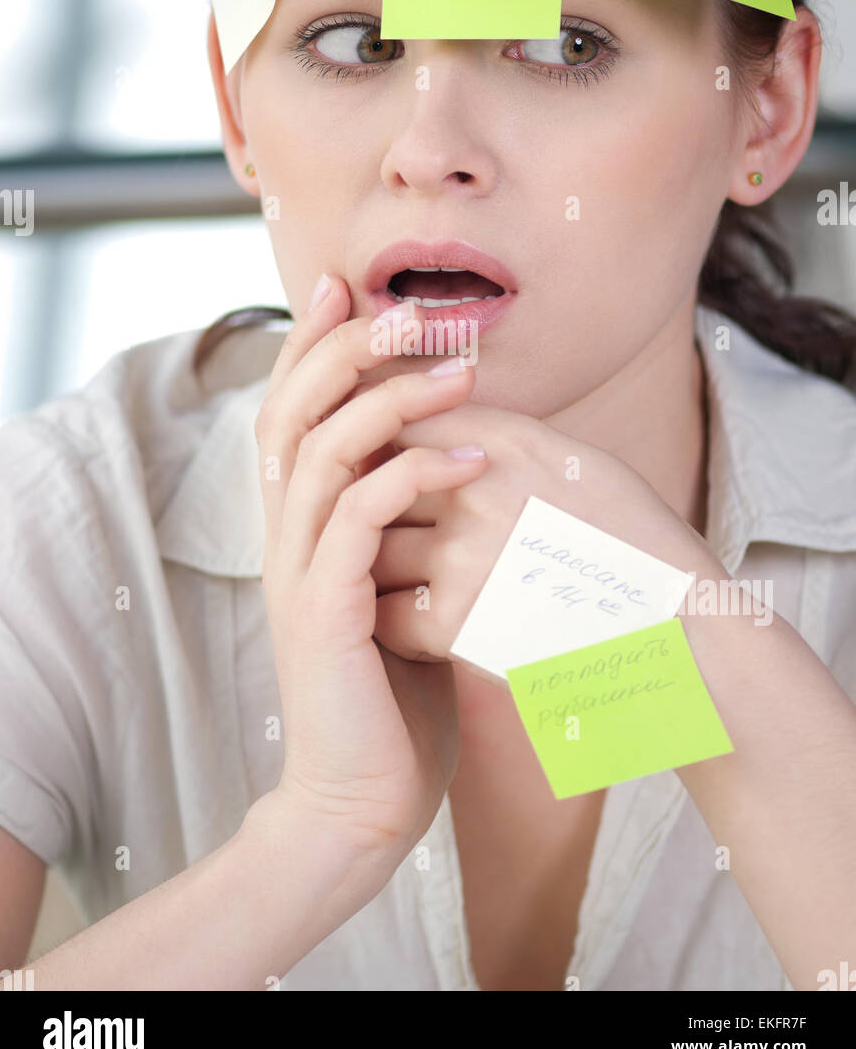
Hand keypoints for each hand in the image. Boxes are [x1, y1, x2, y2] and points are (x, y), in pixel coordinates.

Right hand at [254, 278, 490, 862]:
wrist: (363, 805)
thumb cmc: (395, 699)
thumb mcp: (402, 594)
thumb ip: (406, 531)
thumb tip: (461, 466)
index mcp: (300, 527)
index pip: (290, 412)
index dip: (309, 344)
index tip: (343, 285)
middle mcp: (286, 538)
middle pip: (292, 412)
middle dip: (344, 347)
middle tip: (410, 307)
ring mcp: (299, 573)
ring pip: (324, 453)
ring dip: (390, 400)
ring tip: (461, 370)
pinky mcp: (324, 613)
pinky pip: (357, 521)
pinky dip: (410, 476)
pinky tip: (470, 457)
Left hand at [370, 401, 727, 660]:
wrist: (679, 631)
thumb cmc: (630, 545)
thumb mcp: (574, 462)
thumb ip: (499, 438)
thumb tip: (436, 417)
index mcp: (507, 439)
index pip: (400, 417)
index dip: (380, 446)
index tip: (377, 471)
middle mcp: (478, 485)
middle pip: (373, 479)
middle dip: (368, 507)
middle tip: (372, 532)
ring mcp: (465, 554)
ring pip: (370, 548)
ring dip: (377, 566)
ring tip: (402, 583)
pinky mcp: (459, 623)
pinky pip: (388, 614)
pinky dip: (397, 624)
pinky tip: (426, 630)